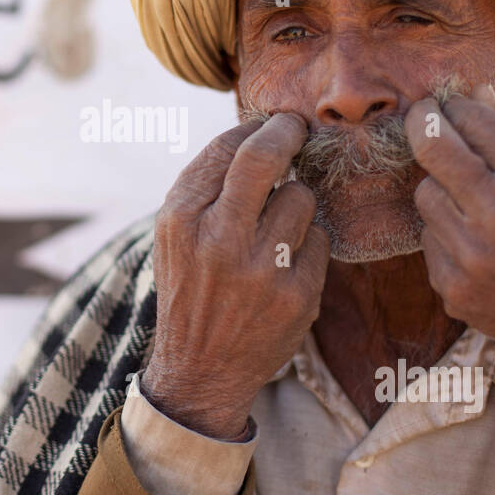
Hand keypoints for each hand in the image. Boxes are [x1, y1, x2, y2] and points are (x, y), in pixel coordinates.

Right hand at [143, 113, 330, 438]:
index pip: (226, 149)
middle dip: (287, 133)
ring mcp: (262, 270)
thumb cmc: (191, 288)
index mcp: (181, 220)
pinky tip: (287, 265)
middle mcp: (218, 241)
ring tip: (277, 229)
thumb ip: (206, 186)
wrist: (201, 369)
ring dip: (296, 203)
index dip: (255, 128)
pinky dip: (308, 246)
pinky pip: (320, 240)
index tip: (271, 125)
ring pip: (302, 198)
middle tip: (297, 128)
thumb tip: (257, 131)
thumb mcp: (175, 236)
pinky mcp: (297, 296)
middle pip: (265, 158)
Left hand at [404, 84, 494, 401]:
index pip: (474, 121)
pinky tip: (476, 244)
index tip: (449, 105)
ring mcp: (472, 255)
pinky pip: (428, 238)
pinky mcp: (453, 287)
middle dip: (423, 124)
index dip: (456, 107)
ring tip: (473, 203)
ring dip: (442, 190)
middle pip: (432, 149)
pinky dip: (446, 234)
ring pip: (425, 194)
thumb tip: (471, 94)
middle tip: (424, 115)